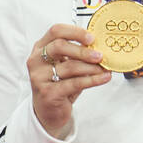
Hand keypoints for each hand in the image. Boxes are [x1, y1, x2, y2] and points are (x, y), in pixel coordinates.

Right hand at [29, 23, 110, 138]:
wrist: (49, 110)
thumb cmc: (59, 84)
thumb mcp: (66, 65)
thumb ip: (77, 54)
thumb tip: (101, 46)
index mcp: (41, 48)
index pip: (56, 31)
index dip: (75, 32)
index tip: (92, 38)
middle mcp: (37, 60)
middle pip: (60, 46)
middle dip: (83, 51)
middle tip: (100, 55)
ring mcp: (40, 77)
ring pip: (70, 66)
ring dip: (91, 67)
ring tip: (105, 69)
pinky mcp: (48, 92)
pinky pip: (75, 83)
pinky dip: (93, 80)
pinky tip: (104, 78)